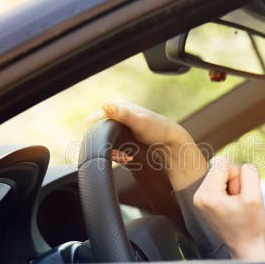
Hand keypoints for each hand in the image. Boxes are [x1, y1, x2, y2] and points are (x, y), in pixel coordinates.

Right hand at [94, 100, 208, 189]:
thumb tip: (105, 105)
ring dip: (113, 152)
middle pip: (97, 133)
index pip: (93, 121)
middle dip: (107, 147)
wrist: (171, 140)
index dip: (97, 136)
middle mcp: (115, 112)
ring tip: (126, 158)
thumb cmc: (158, 129)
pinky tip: (127, 157)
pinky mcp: (122, 133)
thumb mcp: (139, 122)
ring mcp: (118, 123)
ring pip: (105, 141)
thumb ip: (122, 114)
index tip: (109, 148)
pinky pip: (112, 145)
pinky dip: (117, 153)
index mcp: (116, 105)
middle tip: (121, 157)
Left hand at [193, 157, 264, 260]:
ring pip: (221, 174)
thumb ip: (249, 173)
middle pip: (220, 167)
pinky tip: (232, 206)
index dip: (238, 176)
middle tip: (239, 201)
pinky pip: (220, 182)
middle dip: (234, 181)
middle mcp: (199, 195)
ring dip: (233, 186)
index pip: (223, 163)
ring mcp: (200, 198)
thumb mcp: (255, 196)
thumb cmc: (250, 225)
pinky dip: (229, 190)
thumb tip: (239, 165)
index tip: (239, 194)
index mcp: (207, 195)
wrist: (245, 245)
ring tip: (236, 205)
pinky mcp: (204, 200)